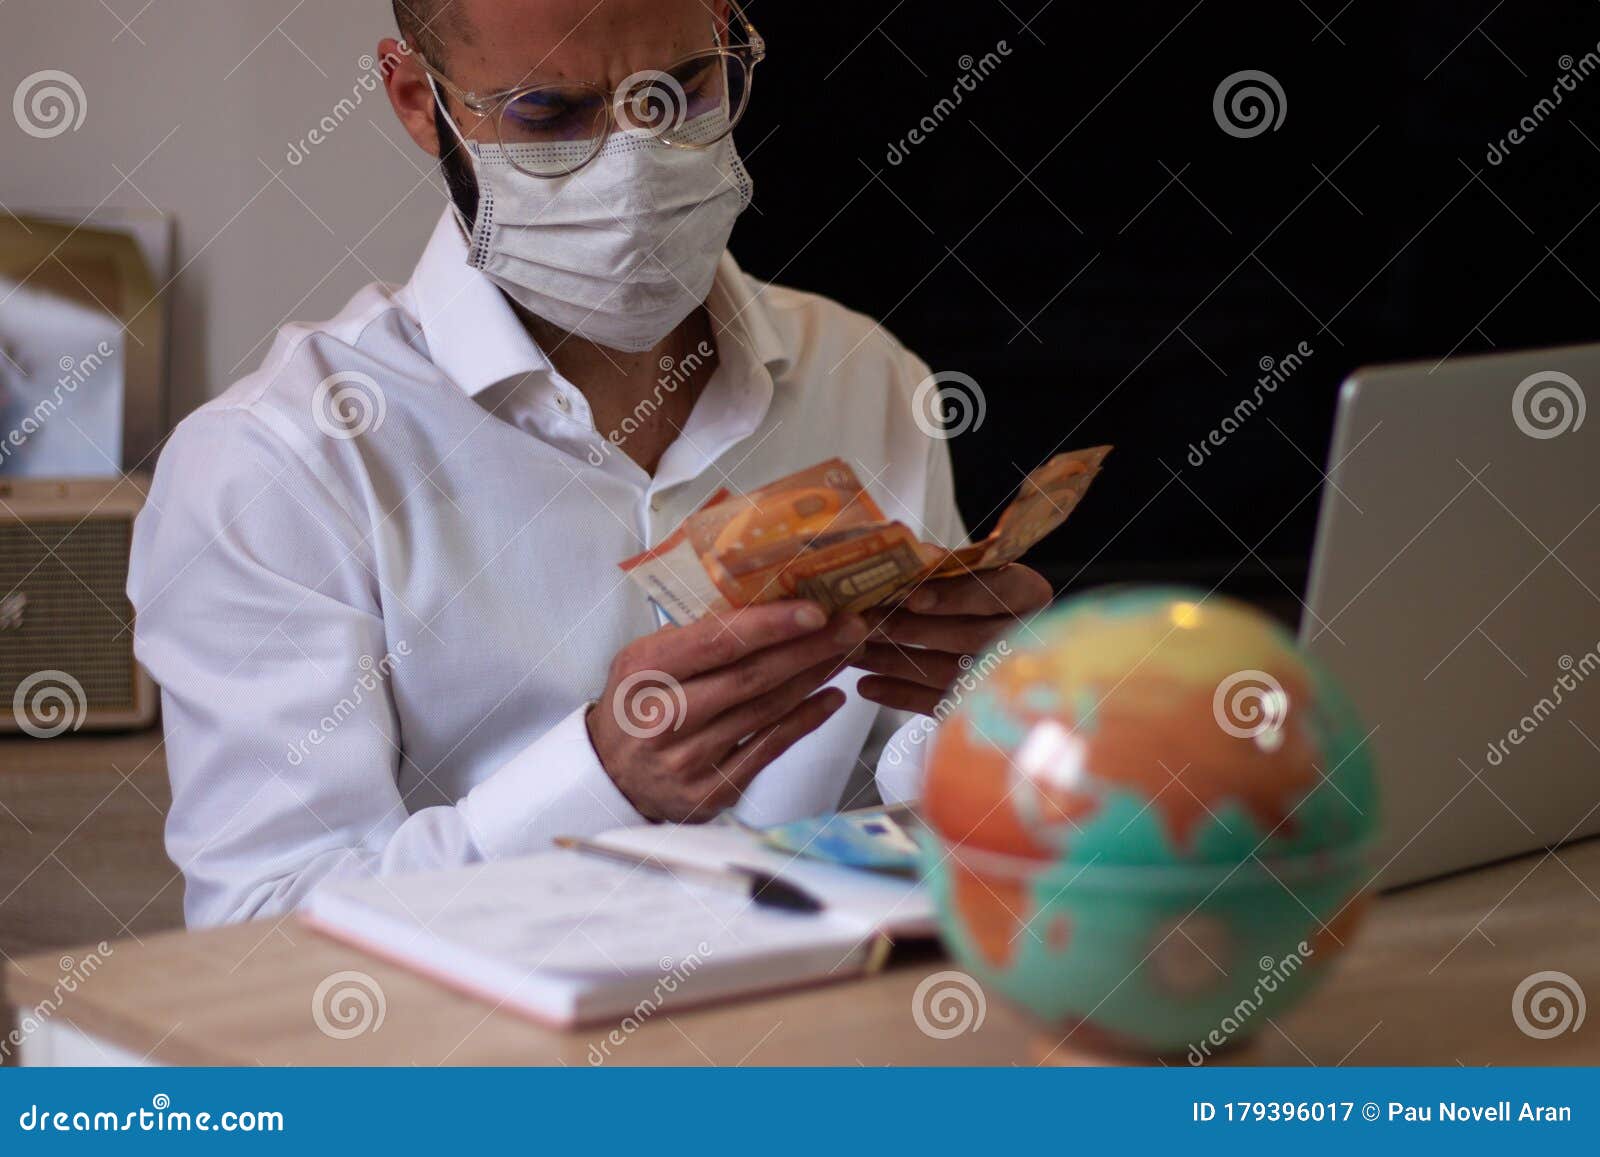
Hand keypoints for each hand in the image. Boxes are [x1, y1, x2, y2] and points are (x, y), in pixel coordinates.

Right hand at [587, 601, 866, 822]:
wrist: (614, 777)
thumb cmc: (637, 705)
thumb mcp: (644, 659)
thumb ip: (692, 634)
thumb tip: (762, 597)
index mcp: (643, 672)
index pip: (715, 643)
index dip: (769, 626)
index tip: (813, 610)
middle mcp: (662, 717)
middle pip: (749, 677)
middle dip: (807, 648)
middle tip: (849, 625)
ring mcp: (688, 759)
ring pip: (765, 711)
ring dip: (813, 678)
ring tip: (844, 652)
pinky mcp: (712, 790)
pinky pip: (770, 749)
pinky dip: (805, 721)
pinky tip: (830, 698)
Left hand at [852, 564, 1051, 714]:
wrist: (1000, 639)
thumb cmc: (977, 595)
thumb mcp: (971, 573)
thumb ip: (945, 568)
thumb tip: (913, 554)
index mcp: (1029, 594)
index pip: (997, 592)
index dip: (955, 596)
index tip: (913, 598)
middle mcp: (1028, 638)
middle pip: (970, 637)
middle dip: (913, 630)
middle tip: (867, 622)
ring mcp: (1008, 678)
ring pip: (950, 673)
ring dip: (897, 662)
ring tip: (856, 651)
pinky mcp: (984, 709)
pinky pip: (941, 705)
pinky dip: (900, 695)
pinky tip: (867, 685)